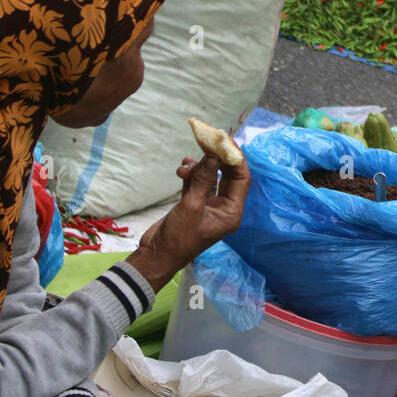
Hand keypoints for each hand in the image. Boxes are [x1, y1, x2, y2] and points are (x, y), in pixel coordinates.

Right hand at [127, 152, 250, 292]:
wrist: (156, 255)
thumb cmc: (177, 237)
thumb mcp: (191, 206)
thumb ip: (203, 180)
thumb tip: (213, 156)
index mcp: (231, 212)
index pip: (241, 179)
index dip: (235, 159)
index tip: (226, 141)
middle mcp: (224, 208)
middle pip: (227, 176)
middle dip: (216, 160)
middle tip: (207, 142)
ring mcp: (208, 205)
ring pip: (209, 178)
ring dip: (198, 168)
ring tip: (184, 166)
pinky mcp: (193, 204)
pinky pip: (197, 183)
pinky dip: (190, 175)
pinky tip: (181, 169)